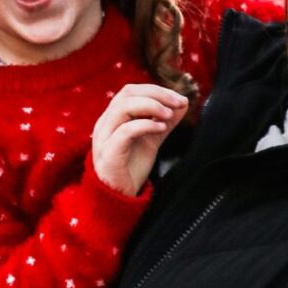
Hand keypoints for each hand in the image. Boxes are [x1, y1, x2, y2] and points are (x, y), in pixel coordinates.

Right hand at [91, 82, 189, 196]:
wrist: (119, 197)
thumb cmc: (131, 167)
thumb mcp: (152, 140)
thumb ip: (164, 121)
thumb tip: (183, 103)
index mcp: (113, 117)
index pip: (132, 91)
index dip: (157, 90)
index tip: (179, 99)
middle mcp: (106, 123)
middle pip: (127, 93)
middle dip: (156, 94)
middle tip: (177, 102)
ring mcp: (104, 137)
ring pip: (123, 108)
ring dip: (150, 106)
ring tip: (169, 115)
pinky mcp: (108, 153)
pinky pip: (125, 131)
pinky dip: (145, 125)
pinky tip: (160, 128)